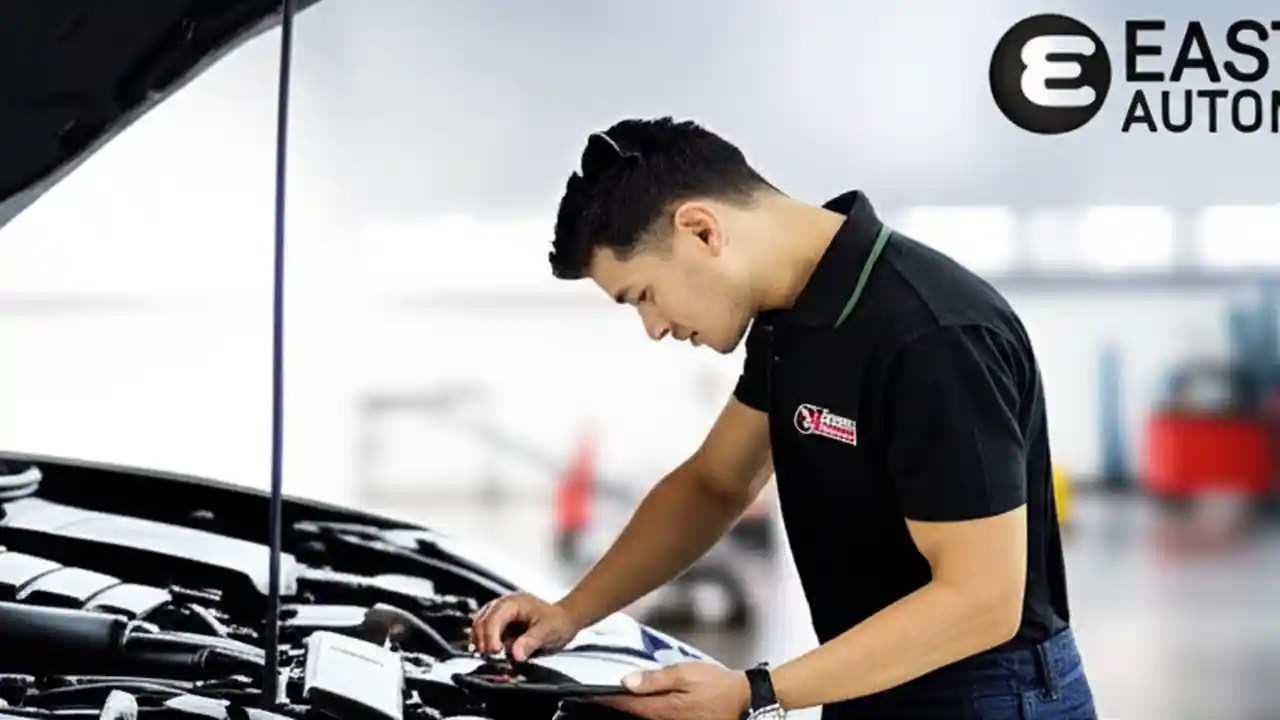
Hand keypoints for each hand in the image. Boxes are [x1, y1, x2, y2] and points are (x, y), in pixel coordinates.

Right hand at [468, 592, 580, 660]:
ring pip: (480, 624)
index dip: (491, 636)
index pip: (494, 618)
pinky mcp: (500, 623)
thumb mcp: (548, 632)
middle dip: (483, 639)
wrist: (564, 621)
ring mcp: (500, 613)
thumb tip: (516, 653)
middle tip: (489, 656)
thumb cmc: (558, 622)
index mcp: (514, 603)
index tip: (494, 651)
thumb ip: (531, 642)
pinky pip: (485, 631)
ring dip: (480, 640)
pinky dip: (483, 641)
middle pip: (482, 620)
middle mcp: (504, 605)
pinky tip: (488, 651)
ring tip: (488, 655)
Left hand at [594, 661, 750, 719]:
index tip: (586, 694)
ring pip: (641, 718)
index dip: (604, 698)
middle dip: (612, 706)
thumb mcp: (686, 674)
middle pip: (631, 715)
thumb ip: (655, 679)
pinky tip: (637, 704)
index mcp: (663, 709)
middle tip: (592, 696)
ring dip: (626, 709)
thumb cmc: (717, 685)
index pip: (626, 704)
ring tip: (610, 699)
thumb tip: (627, 681)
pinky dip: (642, 712)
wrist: (744, 701)